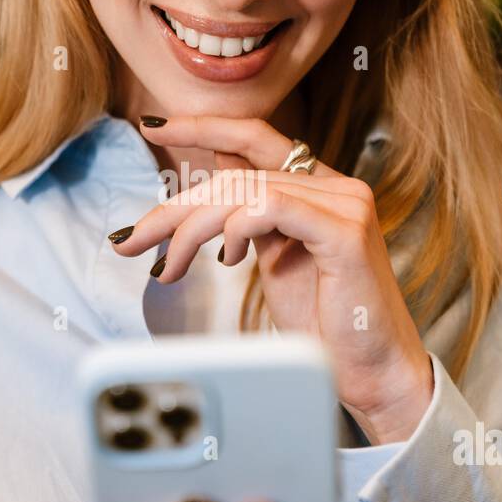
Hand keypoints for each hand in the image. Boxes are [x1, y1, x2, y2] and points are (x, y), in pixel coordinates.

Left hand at [111, 115, 433, 443]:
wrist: (371, 374)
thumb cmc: (326, 325)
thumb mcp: (274, 258)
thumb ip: (247, 216)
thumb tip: (204, 186)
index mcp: (320, 188)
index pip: (253, 137)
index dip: (201, 127)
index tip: (151, 127)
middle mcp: (337, 186)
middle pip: (235, 170)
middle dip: (173, 205)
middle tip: (130, 239)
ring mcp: (346, 204)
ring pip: (243, 191)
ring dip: (190, 230)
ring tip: (168, 268)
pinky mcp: (345, 231)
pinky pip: (271, 207)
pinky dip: (235, 229)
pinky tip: (228, 260)